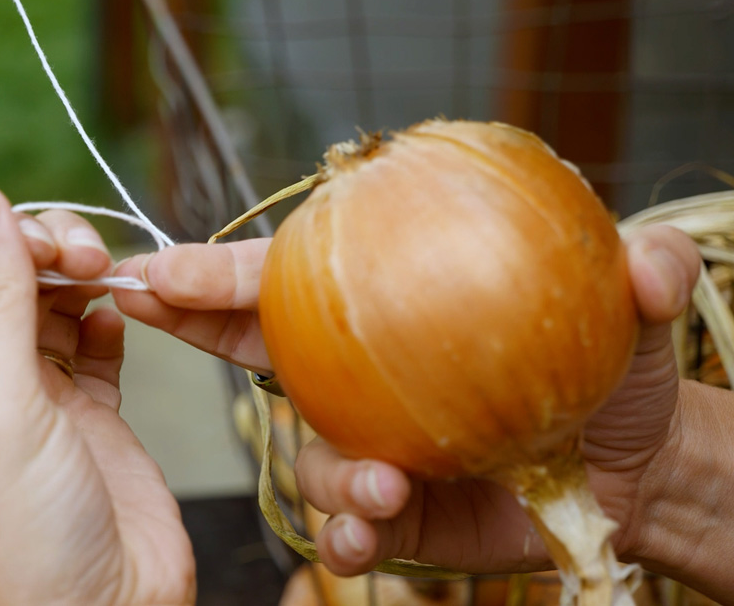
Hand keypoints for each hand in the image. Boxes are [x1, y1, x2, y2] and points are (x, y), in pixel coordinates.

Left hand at [0, 179, 194, 604]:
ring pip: (50, 299)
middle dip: (46, 250)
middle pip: (1, 274)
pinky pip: (94, 339)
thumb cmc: (25, 543)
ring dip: (82, 275)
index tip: (48, 237)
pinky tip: (120, 315)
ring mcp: (30, 398)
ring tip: (112, 277)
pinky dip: (110, 316)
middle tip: (89, 256)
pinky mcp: (88, 412)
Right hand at [112, 226, 700, 573]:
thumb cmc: (616, 371)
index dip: (222, 269)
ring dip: (327, 469)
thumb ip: (636, 275)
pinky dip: (348, 534)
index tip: (164, 267)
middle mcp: (360, 371)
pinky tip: (370, 538)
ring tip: (378, 483)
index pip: (295, 276)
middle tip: (154, 306)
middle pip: (255, 344)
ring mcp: (368, 441)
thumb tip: (645, 260)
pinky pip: (347, 526)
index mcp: (391, 304)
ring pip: (308, 454)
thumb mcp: (633, 314)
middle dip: (193, 323)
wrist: (637, 472)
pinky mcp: (391, 509)